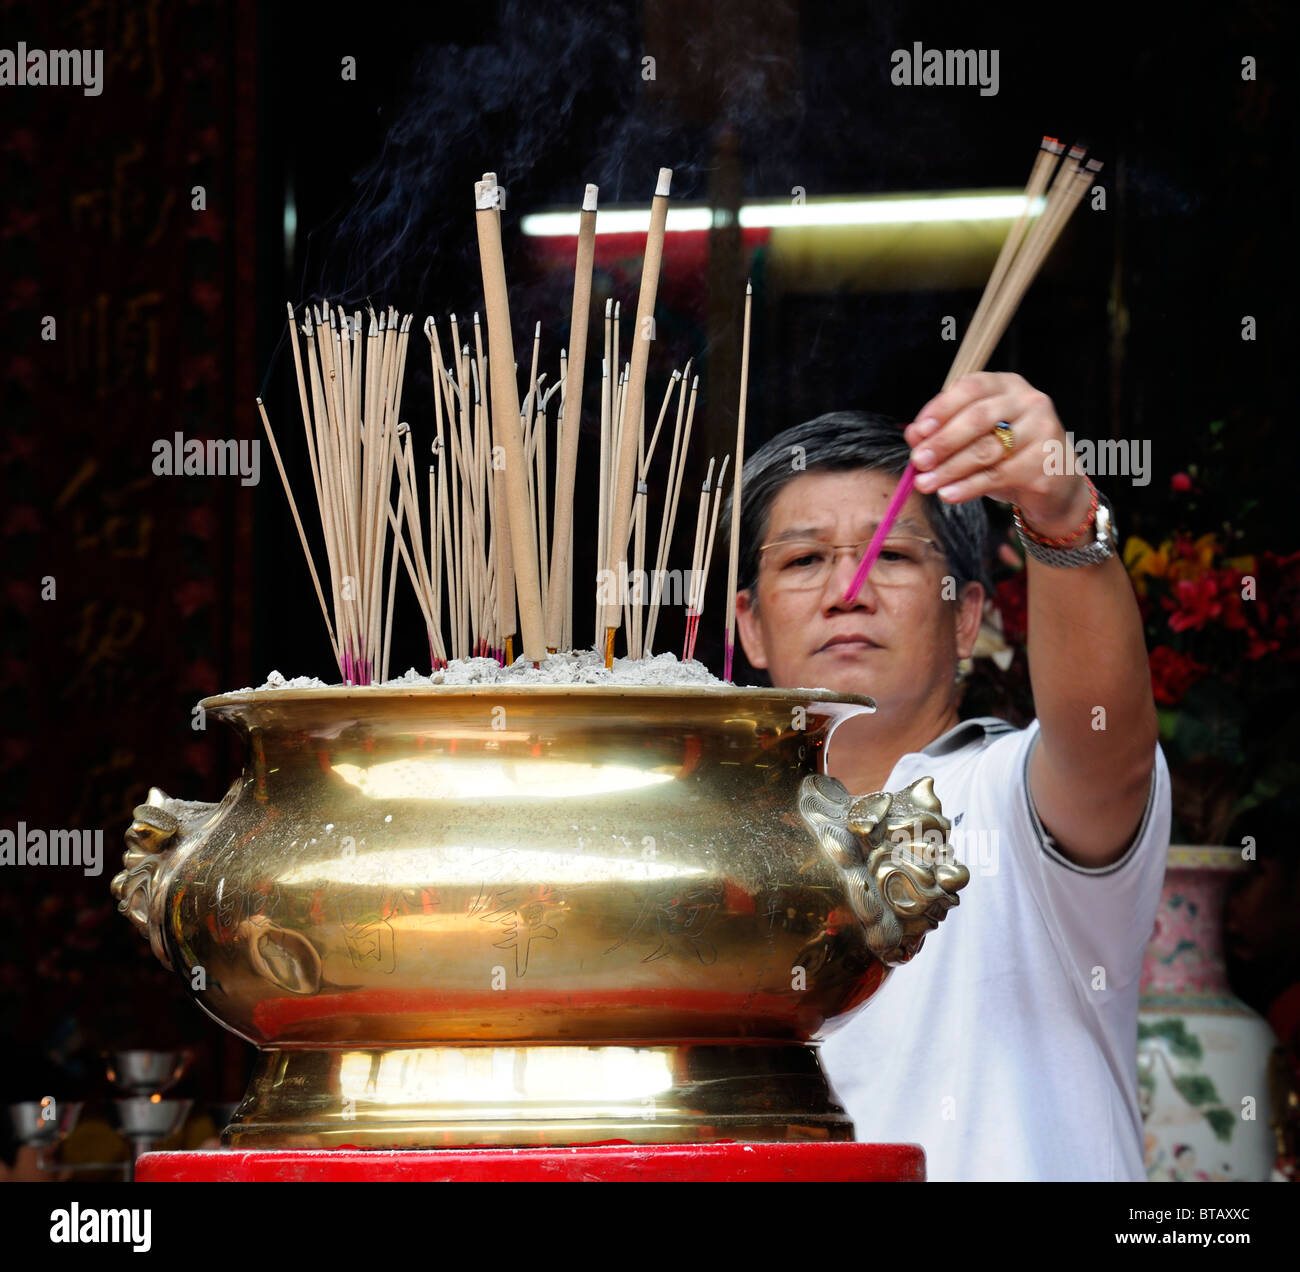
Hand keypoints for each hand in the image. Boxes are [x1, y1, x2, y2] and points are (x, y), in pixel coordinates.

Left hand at [903, 372, 1090, 538]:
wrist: (1054, 484)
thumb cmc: (1008, 455)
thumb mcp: (974, 439)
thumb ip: (944, 431)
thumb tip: (913, 435)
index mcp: (1007, 385)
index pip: (970, 387)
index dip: (940, 409)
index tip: (917, 432)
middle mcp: (1029, 401)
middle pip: (977, 418)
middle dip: (942, 442)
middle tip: (917, 462)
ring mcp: (1042, 429)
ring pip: (986, 449)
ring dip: (949, 469)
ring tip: (925, 484)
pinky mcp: (1046, 462)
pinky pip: (998, 475)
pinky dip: (968, 487)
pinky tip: (948, 494)